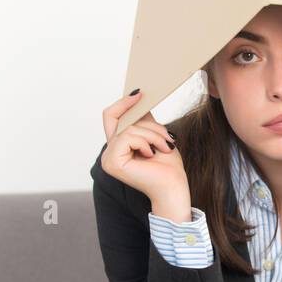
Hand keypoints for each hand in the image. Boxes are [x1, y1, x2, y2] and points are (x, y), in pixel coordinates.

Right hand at [100, 90, 190, 219]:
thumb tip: (138, 98)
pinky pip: (127, 137)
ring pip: (128, 128)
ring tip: (165, 147)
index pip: (112, 116)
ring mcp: (108, 158)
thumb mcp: (156, 135)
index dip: (123, 102)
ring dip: (153, 134)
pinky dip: (146, 142)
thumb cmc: (168, 167)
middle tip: (165, 134)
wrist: (174, 188)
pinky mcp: (112, 162)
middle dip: (146, 122)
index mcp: (117, 146)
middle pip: (118, 118)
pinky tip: (153, 154)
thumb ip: (144, 120)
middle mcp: (109, 152)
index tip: (141, 93)